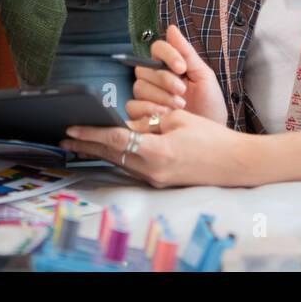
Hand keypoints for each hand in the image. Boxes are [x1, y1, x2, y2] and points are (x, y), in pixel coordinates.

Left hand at [61, 109, 251, 187]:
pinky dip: (118, 157)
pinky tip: (108, 149)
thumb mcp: (178, 119)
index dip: (91, 132)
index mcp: (157, 151)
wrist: (235, 163)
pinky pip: (133, 167)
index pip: (115, 140)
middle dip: (87, 145)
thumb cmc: (211, 137)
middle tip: (65, 137)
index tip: (72, 127)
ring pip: (120, 163)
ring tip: (79, 143)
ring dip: (100, 152)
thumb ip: (149, 121)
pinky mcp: (161, 182)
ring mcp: (156, 180)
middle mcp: (153, 170)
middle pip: (112, 155)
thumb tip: (126, 123)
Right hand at [127, 25, 227, 124]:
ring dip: (159, 96)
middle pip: (144, 69)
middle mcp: (154, 79)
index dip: (167, 55)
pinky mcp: (141, 115)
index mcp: (169, 66)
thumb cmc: (210, 105)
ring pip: (139, 87)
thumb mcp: (204, 76)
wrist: (212, 132)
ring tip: (179, 106)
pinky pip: (133, 106)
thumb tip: (172, 28)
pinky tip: (163, 114)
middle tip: (182, 91)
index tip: (182, 68)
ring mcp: (147, 97)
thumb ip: (187, 53)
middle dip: (165, 80)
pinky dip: (147, 108)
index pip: (157, 48)